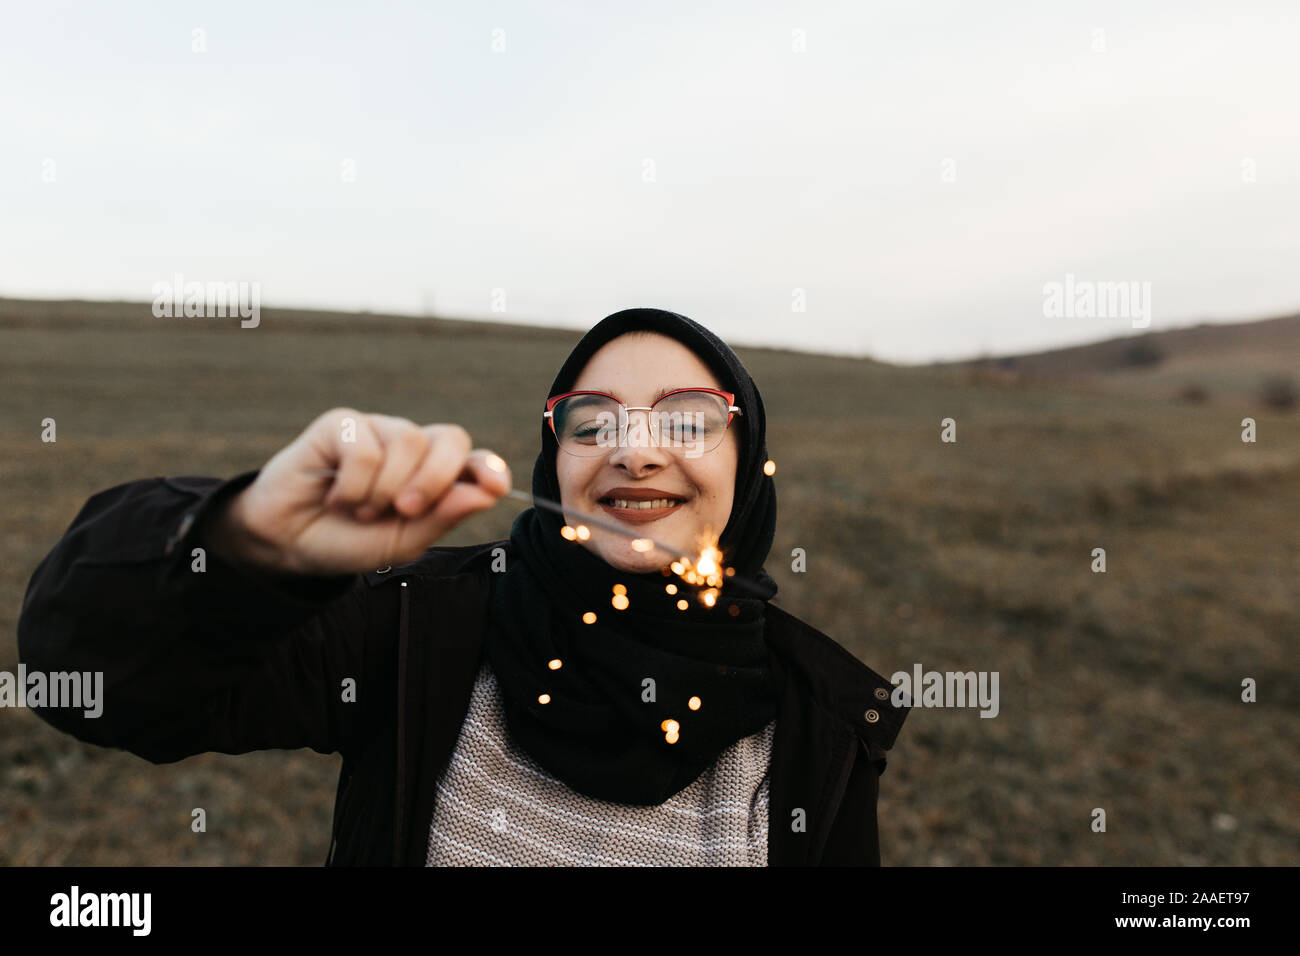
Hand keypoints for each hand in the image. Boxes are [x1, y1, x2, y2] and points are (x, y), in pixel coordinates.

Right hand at [203, 408, 511, 574]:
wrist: (289, 543)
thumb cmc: (349, 540)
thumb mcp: (401, 543)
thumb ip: (442, 518)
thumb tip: (485, 493)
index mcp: (434, 474)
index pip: (474, 458)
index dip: (488, 467)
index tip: (494, 487)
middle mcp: (411, 446)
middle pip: (451, 438)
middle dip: (436, 479)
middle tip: (406, 510)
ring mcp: (378, 430)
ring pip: (408, 442)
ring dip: (385, 489)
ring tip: (361, 510)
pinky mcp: (341, 424)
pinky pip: (365, 448)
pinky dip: (353, 485)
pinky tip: (337, 497)